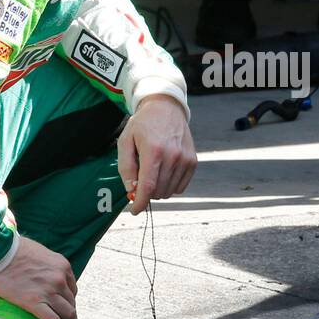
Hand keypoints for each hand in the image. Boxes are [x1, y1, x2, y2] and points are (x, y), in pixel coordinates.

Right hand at [0, 235, 80, 318]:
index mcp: (62, 266)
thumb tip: (46, 275)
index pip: (72, 288)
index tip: (67, 308)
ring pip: (67, 314)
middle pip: (71, 302)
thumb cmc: (13, 249)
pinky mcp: (34, 303)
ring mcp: (49, 292)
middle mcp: (60, 279)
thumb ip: (48, 266)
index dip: (70, 300)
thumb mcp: (40, 252)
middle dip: (72, 315)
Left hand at [118, 95, 195, 215]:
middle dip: (146, 192)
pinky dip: (170, 185)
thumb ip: (126, 168)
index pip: (148, 186)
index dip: (140, 203)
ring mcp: (185, 159)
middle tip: (140, 180)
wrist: (166, 108)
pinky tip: (164, 171)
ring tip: (153, 171)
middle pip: (158, 191)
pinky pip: (181, 187)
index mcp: (154, 151)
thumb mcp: (125, 141)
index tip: (135, 210)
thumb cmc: (142, 125)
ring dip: (158, 189)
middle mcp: (173, 156)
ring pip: (169, 192)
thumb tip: (132, 191)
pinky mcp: (193, 161)